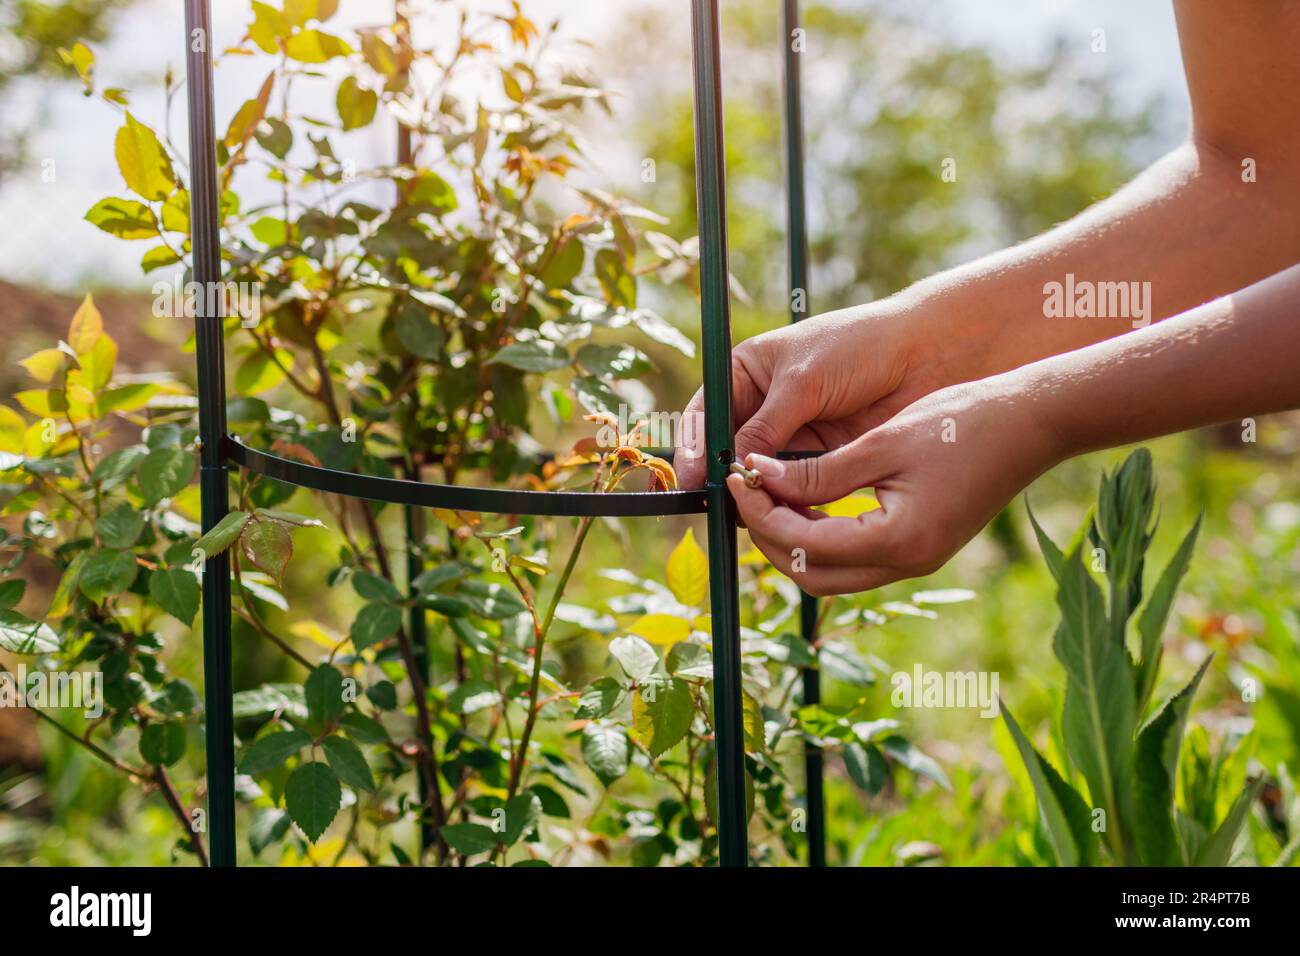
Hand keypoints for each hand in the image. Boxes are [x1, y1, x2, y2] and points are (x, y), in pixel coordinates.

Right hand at [673, 299, 950, 488]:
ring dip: (754, 490)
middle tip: (717, 501)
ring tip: (748, 508)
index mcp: (747, 372)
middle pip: (727, 449)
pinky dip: (785, 498)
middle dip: (722, 475)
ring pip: (760, 471)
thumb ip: (766, 427)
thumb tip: (734, 467)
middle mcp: (764, 405)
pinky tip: (781, 510)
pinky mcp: (820, 457)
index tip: (693, 476)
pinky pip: (792, 484)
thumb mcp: (804, 382)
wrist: (925, 353)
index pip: (705, 414)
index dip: (694, 446)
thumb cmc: (860, 347)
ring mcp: (792, 433)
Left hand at [725, 374, 1061, 594]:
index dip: (761, 511)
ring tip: (770, 492)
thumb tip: (757, 478)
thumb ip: (816, 472)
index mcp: (897, 541)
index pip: (803, 543)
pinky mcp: (921, 550)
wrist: (1032, 423)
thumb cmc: (962, 422)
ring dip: (794, 539)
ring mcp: (916, 562)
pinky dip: (824, 537)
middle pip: (811, 574)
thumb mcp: (880, 444)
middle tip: (747, 490)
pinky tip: (807, 499)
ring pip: (832, 573)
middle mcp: (907, 564)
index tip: (739, 476)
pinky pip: (856, 559)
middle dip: (770, 535)